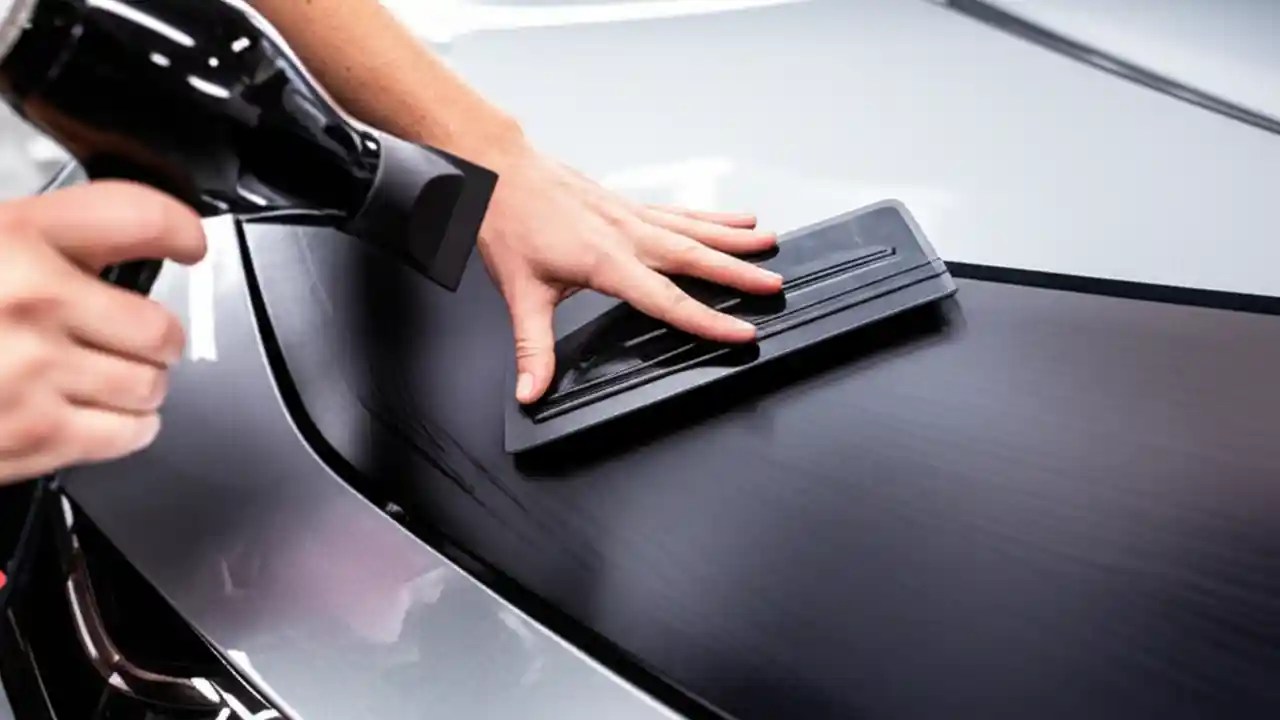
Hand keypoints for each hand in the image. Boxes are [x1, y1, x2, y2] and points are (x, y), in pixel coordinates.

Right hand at [0, 181, 206, 484]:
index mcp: (11, 237)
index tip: (189, 243)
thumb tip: (93, 253)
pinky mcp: (34, 439)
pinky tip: (104, 417)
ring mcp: (38, 375)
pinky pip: (127, 436)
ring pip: (150, 384)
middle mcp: (35, 302)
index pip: (136, 215)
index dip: (178, 228)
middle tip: (135, 336)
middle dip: (152, 336)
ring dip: (141, 384)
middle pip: (159, 324)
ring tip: (112, 378)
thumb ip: (29, 241)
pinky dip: (127, 429)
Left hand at [478, 142, 782, 404]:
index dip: (705, 319)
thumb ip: (532, 347)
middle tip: (774, 286)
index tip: (739, 332)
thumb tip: (532, 390)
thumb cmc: (509, 223)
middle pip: (693, 258)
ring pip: (694, 229)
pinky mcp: (628, 205)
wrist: (499, 170)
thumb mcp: (518, 293)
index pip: (665, 299)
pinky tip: (736, 218)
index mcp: (605, 261)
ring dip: (734, 239)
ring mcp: (630, 216)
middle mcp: (626, 235)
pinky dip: (711, 217)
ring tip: (770, 245)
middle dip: (738, 274)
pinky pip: (679, 213)